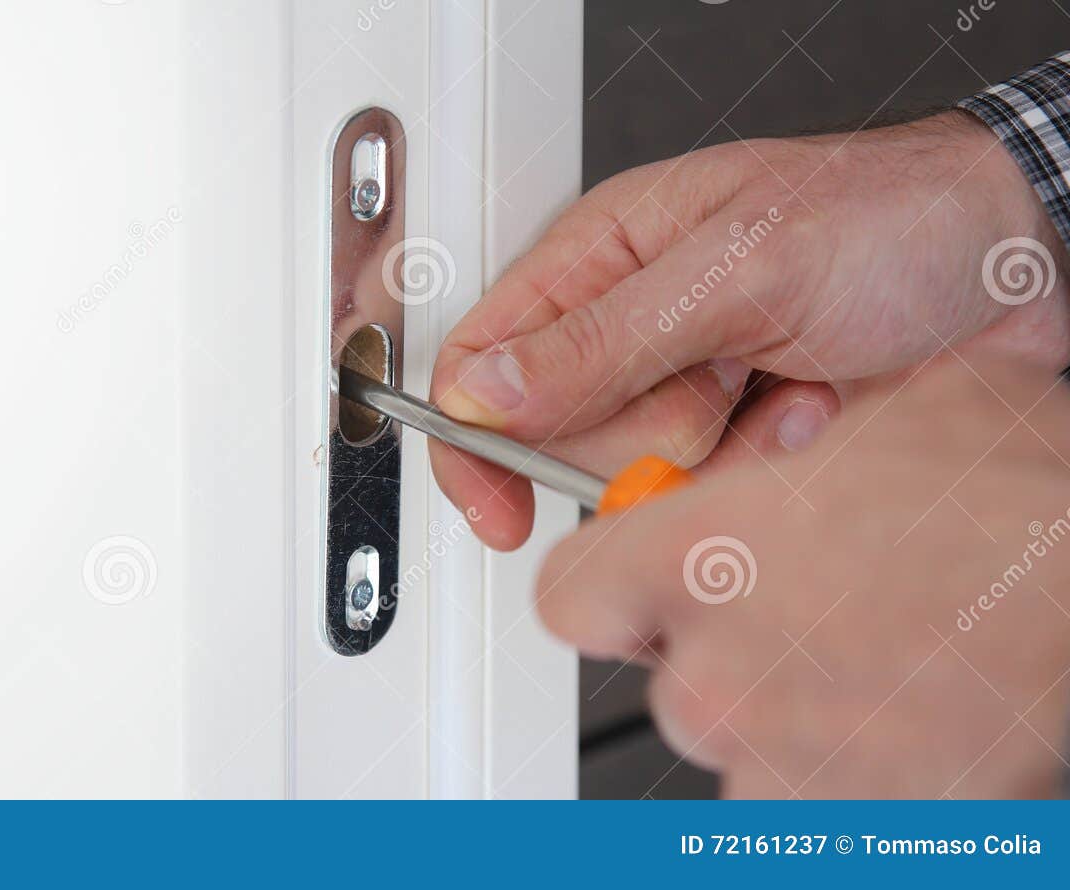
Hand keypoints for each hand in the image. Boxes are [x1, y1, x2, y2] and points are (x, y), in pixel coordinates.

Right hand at [429, 111, 1069, 549]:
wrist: (1026, 267)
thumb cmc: (892, 219)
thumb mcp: (738, 267)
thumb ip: (604, 336)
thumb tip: (487, 390)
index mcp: (603, 260)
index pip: (483, 363)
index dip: (476, 442)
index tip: (498, 508)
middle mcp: (634, 332)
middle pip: (562, 442)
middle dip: (647, 433)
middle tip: (721, 380)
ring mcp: (691, 394)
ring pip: (640, 486)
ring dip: (726, 453)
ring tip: (791, 384)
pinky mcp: (744, 447)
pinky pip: (714, 507)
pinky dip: (772, 476)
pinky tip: (817, 414)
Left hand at [539, 360, 1069, 797]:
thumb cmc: (1026, 502)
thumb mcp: (890, 412)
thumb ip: (786, 450)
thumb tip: (769, 456)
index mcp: (696, 564)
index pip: (568, 600)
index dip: (608, 587)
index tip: (641, 582)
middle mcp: (716, 676)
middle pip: (666, 675)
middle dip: (723, 646)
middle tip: (811, 606)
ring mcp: (777, 764)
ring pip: (737, 742)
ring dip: (785, 710)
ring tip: (877, 657)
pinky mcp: (846, 824)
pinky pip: (807, 797)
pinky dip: (844, 768)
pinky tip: (906, 711)